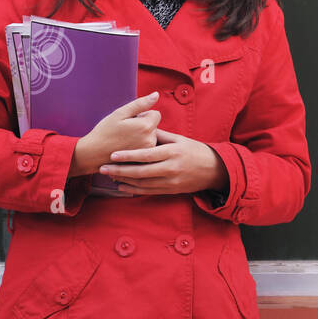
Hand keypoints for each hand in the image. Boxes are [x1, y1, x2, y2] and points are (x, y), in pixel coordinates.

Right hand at [69, 92, 160, 177]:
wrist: (93, 154)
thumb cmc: (105, 131)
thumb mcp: (120, 114)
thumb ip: (140, 103)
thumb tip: (156, 94)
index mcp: (146, 126)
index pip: (155, 114)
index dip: (142, 115)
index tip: (130, 121)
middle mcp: (151, 140)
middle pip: (154, 126)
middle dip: (143, 125)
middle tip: (126, 131)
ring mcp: (148, 152)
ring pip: (151, 136)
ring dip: (142, 136)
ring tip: (125, 140)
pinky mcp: (144, 161)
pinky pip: (148, 148)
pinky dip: (140, 146)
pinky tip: (127, 148)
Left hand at [98, 129, 229, 195]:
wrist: (214, 170)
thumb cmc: (195, 150)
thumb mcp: (179, 139)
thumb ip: (160, 135)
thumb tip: (143, 127)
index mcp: (172, 152)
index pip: (146, 155)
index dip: (128, 155)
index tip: (112, 154)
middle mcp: (171, 168)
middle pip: (141, 172)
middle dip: (120, 170)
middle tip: (103, 168)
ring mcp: (170, 181)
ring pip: (143, 183)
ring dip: (124, 180)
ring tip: (109, 176)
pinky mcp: (170, 190)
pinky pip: (149, 191)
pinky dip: (134, 190)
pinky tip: (122, 186)